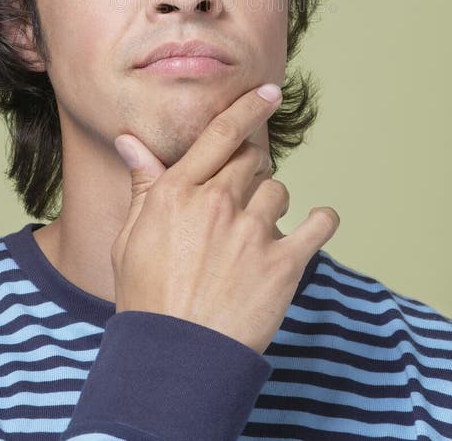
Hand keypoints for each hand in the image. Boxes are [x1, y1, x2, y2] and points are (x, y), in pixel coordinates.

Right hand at [111, 83, 338, 354]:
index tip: (267, 92)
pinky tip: (317, 223)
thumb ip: (143, 184)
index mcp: (179, 192)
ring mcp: (253, 232)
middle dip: (251, 169)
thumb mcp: (132, 236)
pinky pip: (318, 225)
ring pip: (279, 191)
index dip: (247, 108)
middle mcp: (218, 203)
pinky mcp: (284, 263)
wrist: (175, 358)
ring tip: (256, 232)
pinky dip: (321, 221)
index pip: (220, 134)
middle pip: (252, 160)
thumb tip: (131, 140)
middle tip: (242, 195)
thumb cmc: (147, 295)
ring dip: (272, 204)